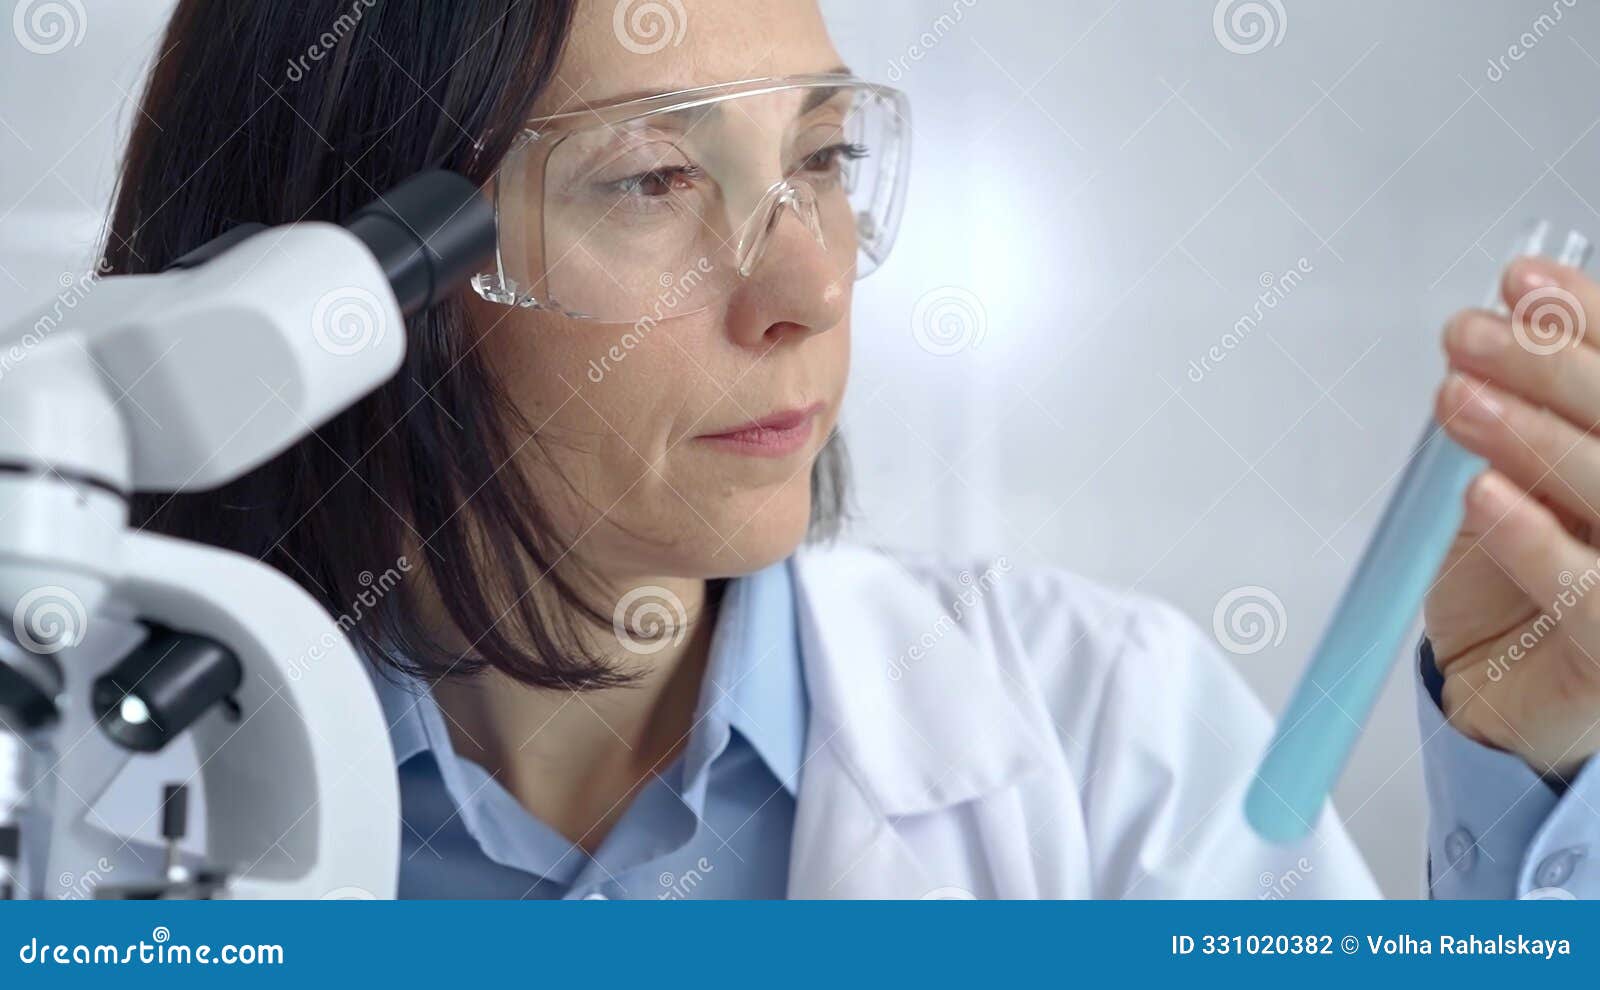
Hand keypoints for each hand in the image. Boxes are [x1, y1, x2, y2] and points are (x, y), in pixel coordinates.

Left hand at [1425, 256, 1599, 780]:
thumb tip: (1520, 307)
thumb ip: (1539, 406)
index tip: (1523, 281)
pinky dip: (1532, 541)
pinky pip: (1589, 595)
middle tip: (1468, 336)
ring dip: (1533, 437)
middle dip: (1552, 367)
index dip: (1595, 320)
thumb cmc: (1522, 574)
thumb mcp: (1530, 475)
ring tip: (1458, 399)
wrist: (1507, 690)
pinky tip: (1483, 497)